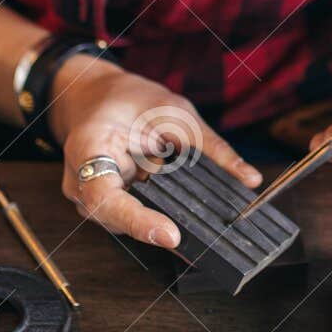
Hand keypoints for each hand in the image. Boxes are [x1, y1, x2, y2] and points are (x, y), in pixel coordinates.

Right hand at [49, 55, 261, 247]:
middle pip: (119, 218)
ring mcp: (90, 197)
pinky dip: (157, 207)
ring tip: (170, 178)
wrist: (95, 97)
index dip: (137, 220)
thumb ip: (211, 148)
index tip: (171, 234)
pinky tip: (169, 192)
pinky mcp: (106, 205)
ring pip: (130, 221)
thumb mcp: (175, 111)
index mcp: (87, 148)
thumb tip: (250, 179)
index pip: (104, 198)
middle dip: (157, 217)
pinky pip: (134, 215)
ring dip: (158, 208)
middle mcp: (81, 182)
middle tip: (194, 217)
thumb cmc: (128, 99)